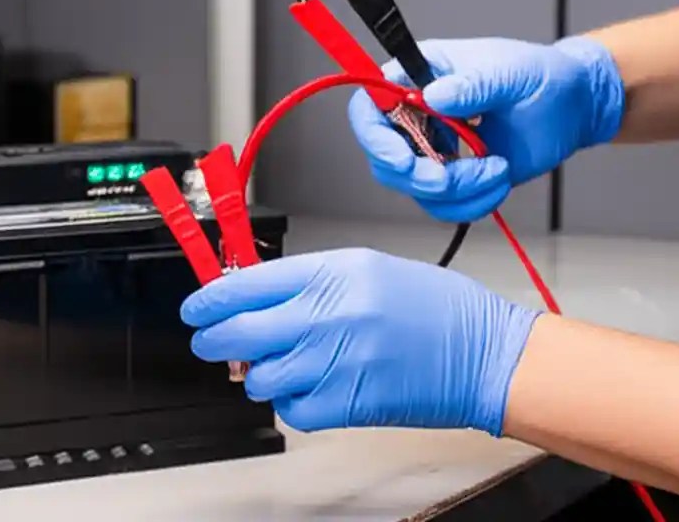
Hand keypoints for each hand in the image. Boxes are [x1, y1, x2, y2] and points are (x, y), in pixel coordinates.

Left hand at [180, 248, 539, 434]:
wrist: (482, 353)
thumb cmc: (433, 308)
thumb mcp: (367, 269)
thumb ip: (308, 281)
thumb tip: (254, 295)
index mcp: (332, 273)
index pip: (245, 284)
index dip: (209, 298)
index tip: (196, 308)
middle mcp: (327, 315)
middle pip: (237, 332)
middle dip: (212, 338)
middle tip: (210, 340)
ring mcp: (335, 361)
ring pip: (259, 376)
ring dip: (259, 373)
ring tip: (281, 364)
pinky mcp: (347, 403)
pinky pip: (292, 409)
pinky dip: (292, 402)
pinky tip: (310, 387)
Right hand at [347, 36, 623, 221]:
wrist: (572, 105)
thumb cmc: (540, 75)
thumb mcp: (510, 71)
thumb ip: (473, 83)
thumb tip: (434, 96)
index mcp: (419, 75)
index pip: (370, 104)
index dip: (374, 137)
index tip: (403, 159)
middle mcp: (418, 113)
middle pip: (384, 157)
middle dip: (418, 175)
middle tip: (451, 177)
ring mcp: (434, 148)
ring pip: (414, 187)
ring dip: (455, 189)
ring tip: (495, 168)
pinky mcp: (455, 176)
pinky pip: (443, 205)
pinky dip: (471, 202)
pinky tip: (498, 180)